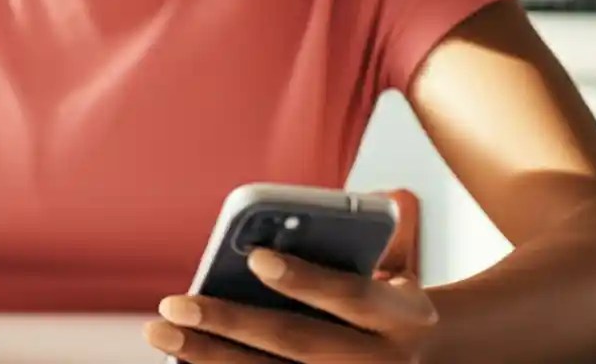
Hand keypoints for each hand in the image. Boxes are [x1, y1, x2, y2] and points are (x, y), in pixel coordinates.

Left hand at [145, 249, 438, 362]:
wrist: (434, 359)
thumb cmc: (385, 302)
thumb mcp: (388, 274)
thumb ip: (345, 256)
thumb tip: (275, 243)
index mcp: (404, 316)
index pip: (350, 296)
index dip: (305, 278)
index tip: (256, 257)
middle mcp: (382, 363)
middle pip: (297, 343)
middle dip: (230, 324)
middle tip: (173, 305)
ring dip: (209, 357)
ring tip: (161, 333)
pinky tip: (183, 359)